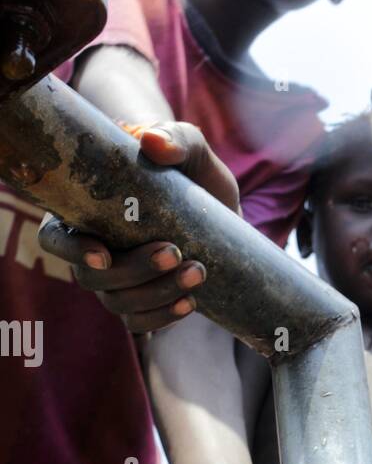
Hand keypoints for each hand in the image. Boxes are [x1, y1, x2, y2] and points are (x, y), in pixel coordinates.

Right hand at [37, 121, 240, 333]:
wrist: (225, 214)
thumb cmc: (195, 176)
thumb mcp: (191, 151)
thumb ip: (175, 140)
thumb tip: (151, 141)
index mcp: (86, 212)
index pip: (55, 237)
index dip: (71, 250)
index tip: (102, 255)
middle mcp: (93, 251)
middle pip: (91, 277)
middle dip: (133, 270)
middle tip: (174, 251)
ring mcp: (116, 283)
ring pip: (118, 302)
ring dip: (157, 292)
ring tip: (197, 272)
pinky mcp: (141, 304)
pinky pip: (139, 324)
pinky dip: (163, 317)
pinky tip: (189, 302)